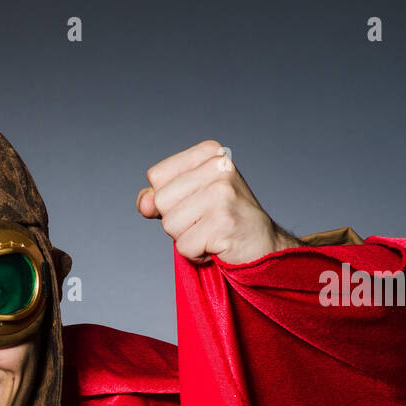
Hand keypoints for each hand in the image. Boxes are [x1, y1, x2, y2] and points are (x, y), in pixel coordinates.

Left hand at [136, 140, 299, 264]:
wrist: (262, 243)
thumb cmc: (223, 219)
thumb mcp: (189, 198)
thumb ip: (159, 197)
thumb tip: (144, 203)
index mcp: (209, 152)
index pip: (156, 176)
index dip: (168, 198)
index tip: (195, 201)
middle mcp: (219, 167)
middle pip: (161, 200)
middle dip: (176, 220)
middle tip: (205, 220)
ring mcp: (222, 194)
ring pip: (169, 224)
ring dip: (186, 238)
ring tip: (211, 232)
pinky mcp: (224, 222)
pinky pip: (184, 246)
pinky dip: (196, 253)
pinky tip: (217, 244)